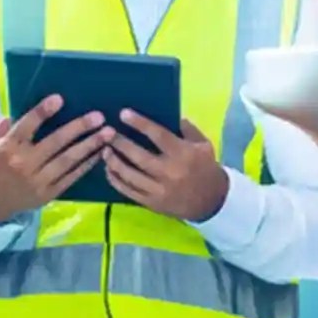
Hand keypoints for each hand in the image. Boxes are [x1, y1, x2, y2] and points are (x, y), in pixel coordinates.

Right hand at [0, 94, 108, 224]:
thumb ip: (3, 129)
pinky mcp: (48, 193)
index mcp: (8, 147)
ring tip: (107, 134)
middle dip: (78, 128)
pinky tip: (99, 154)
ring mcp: (37, 180)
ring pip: (67, 160)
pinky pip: (71, 177)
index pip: (27, 125)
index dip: (43, 112)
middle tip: (98, 116)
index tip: (60, 98)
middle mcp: (23, 163)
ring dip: (90, 146)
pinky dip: (86, 165)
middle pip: (55, 142)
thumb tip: (13, 112)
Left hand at [98, 110, 228, 221]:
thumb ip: (187, 128)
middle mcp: (170, 172)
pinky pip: (129, 191)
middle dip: (119, 143)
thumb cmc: (205, 168)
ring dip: (114, 162)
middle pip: (138, 156)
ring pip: (130, 175)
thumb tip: (170, 113)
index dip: (140, 124)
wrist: (212, 202)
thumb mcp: (203, 145)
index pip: (158, 135)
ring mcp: (159, 191)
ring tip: (104, 150)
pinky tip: (109, 170)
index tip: (123, 114)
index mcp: (183, 154)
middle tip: (106, 133)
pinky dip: (116, 180)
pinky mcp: (152, 204)